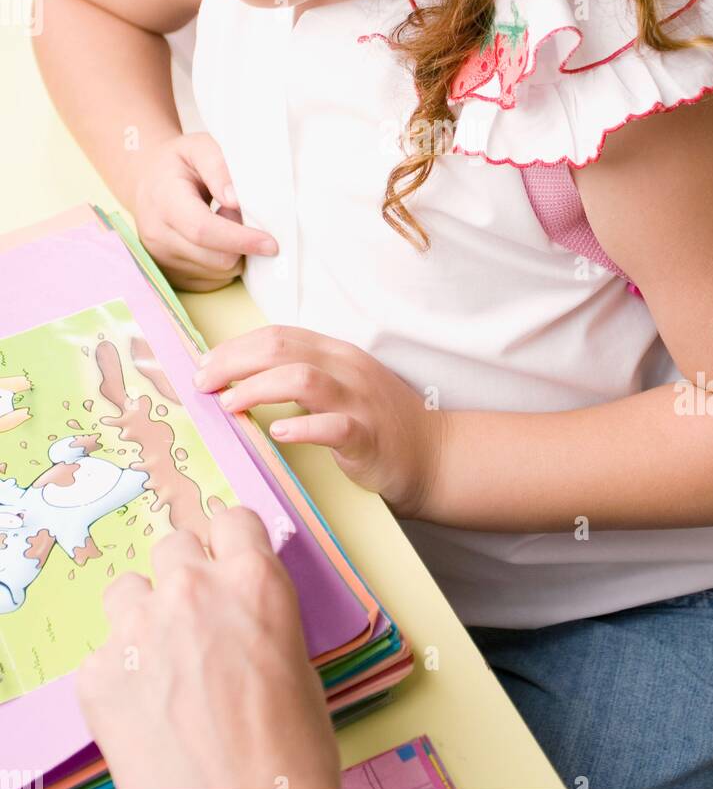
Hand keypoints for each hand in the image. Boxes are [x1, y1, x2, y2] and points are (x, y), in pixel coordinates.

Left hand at [76, 506, 340, 788]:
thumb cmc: (287, 757)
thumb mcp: (297, 666)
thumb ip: (260, 620)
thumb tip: (239, 617)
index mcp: (254, 582)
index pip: (233, 519)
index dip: (232, 543)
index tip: (229, 559)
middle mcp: (192, 591)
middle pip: (176, 545)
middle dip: (186, 576)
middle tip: (197, 620)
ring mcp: (138, 630)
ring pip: (127, 589)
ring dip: (143, 614)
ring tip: (161, 661)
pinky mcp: (97, 676)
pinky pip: (103, 653)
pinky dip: (119, 675)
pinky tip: (144, 710)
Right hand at [133, 131, 279, 291]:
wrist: (146, 182)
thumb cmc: (177, 164)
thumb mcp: (198, 147)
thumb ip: (219, 166)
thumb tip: (235, 199)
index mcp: (164, 201)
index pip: (204, 230)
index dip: (241, 239)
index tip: (270, 243)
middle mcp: (157, 236)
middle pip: (217, 258)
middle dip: (241, 241)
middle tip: (236, 213)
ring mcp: (161, 260)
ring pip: (219, 272)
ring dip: (234, 252)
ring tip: (221, 222)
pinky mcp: (170, 276)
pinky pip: (213, 281)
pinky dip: (224, 263)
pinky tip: (215, 241)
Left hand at [194, 325, 445, 517]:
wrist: (433, 453)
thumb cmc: (377, 421)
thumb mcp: (341, 384)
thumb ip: (301, 374)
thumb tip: (241, 377)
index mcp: (335, 352)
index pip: (277, 334)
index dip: (235, 347)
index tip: (204, 366)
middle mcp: (346, 368)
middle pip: (281, 348)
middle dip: (234, 362)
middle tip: (203, 384)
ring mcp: (358, 401)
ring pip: (302, 378)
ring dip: (257, 388)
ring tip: (229, 405)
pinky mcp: (367, 436)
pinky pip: (333, 426)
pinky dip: (302, 427)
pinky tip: (278, 433)